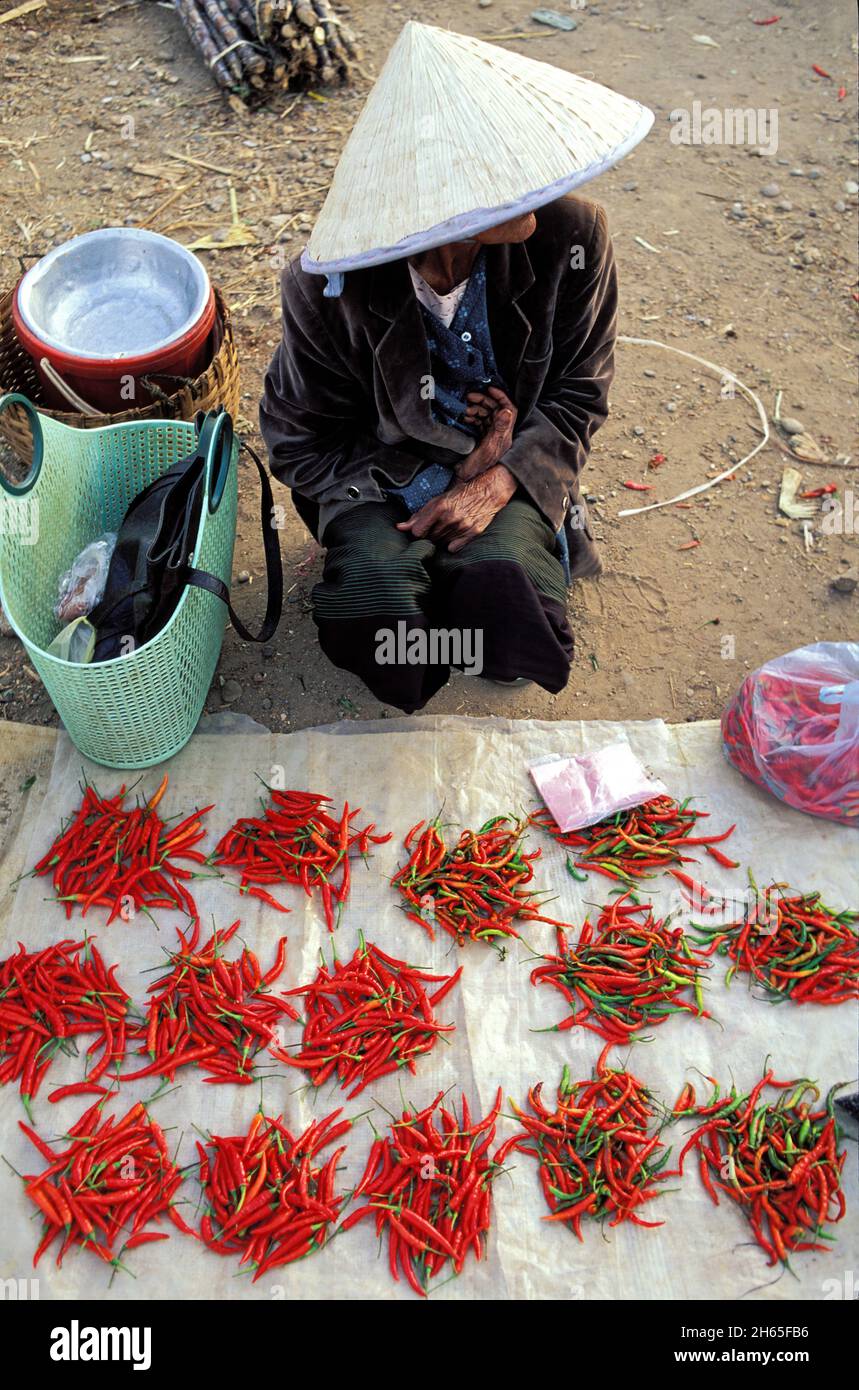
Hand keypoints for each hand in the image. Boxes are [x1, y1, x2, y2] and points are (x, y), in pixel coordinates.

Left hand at [396, 465, 516, 552]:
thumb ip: (418, 515)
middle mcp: (451, 518)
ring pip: (440, 543)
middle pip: (429, 538)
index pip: (417, 532)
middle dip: (429, 534)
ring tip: (447, 528)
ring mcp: (462, 526)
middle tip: (436, 526)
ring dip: (440, 539)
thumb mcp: (437, 501)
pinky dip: (451, 544)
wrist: (488, 491)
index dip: (417, 532)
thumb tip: (400, 527)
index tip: (420, 530)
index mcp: (439, 507)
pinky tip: (455, 534)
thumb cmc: (460, 494)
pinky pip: (453, 548)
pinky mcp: (473, 533)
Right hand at [457, 386, 516, 480]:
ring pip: (486, 415)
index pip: (509, 409)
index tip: (489, 388)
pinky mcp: (481, 439)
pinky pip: (479, 423)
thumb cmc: (480, 468)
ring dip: (476, 409)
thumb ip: (499, 428)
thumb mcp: (490, 446)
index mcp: (505, 435)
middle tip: (470, 397)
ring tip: (466, 410)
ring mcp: (490, 436)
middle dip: (484, 401)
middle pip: (495, 410)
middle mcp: (500, 434)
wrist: (468, 481)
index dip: (501, 396)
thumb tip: (507, 409)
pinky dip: (472, 418)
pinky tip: (465, 418)